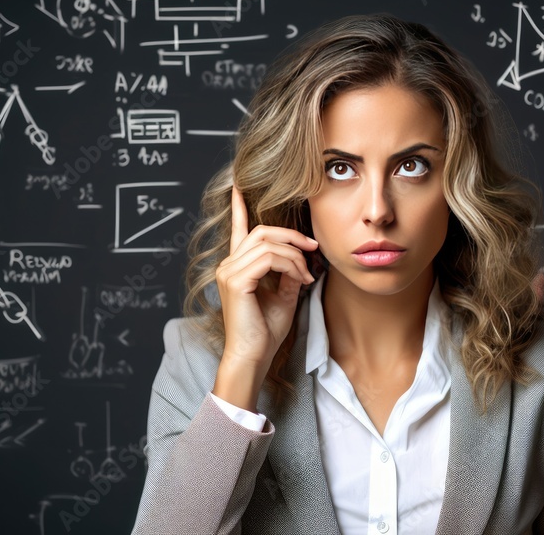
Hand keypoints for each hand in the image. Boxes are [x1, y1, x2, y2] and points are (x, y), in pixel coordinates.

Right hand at [212, 184, 317, 410]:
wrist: (253, 356)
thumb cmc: (266, 332)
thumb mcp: (284, 295)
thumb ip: (290, 273)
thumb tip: (302, 258)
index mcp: (238, 267)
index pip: (239, 230)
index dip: (239, 208)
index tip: (238, 186)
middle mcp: (229, 265)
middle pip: (263, 232)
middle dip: (292, 236)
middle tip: (314, 249)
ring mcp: (229, 271)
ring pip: (269, 244)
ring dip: (296, 256)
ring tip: (308, 275)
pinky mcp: (236, 280)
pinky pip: (269, 258)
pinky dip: (290, 265)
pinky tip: (300, 279)